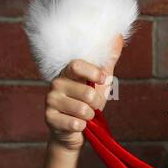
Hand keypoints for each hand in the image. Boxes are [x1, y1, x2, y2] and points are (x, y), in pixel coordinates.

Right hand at [45, 32, 124, 152]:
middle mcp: (56, 83)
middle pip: (87, 93)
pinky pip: (75, 123)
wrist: (75, 131)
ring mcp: (51, 100)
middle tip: (91, 106)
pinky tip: (77, 125)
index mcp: (68, 72)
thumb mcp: (101, 82)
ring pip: (83, 110)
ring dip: (90, 116)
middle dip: (96, 104)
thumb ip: (108, 61)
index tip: (102, 80)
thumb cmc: (88, 104)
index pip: (77, 65)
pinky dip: (82, 126)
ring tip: (84, 116)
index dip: (93, 73)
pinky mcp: (49, 118)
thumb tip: (118, 36)